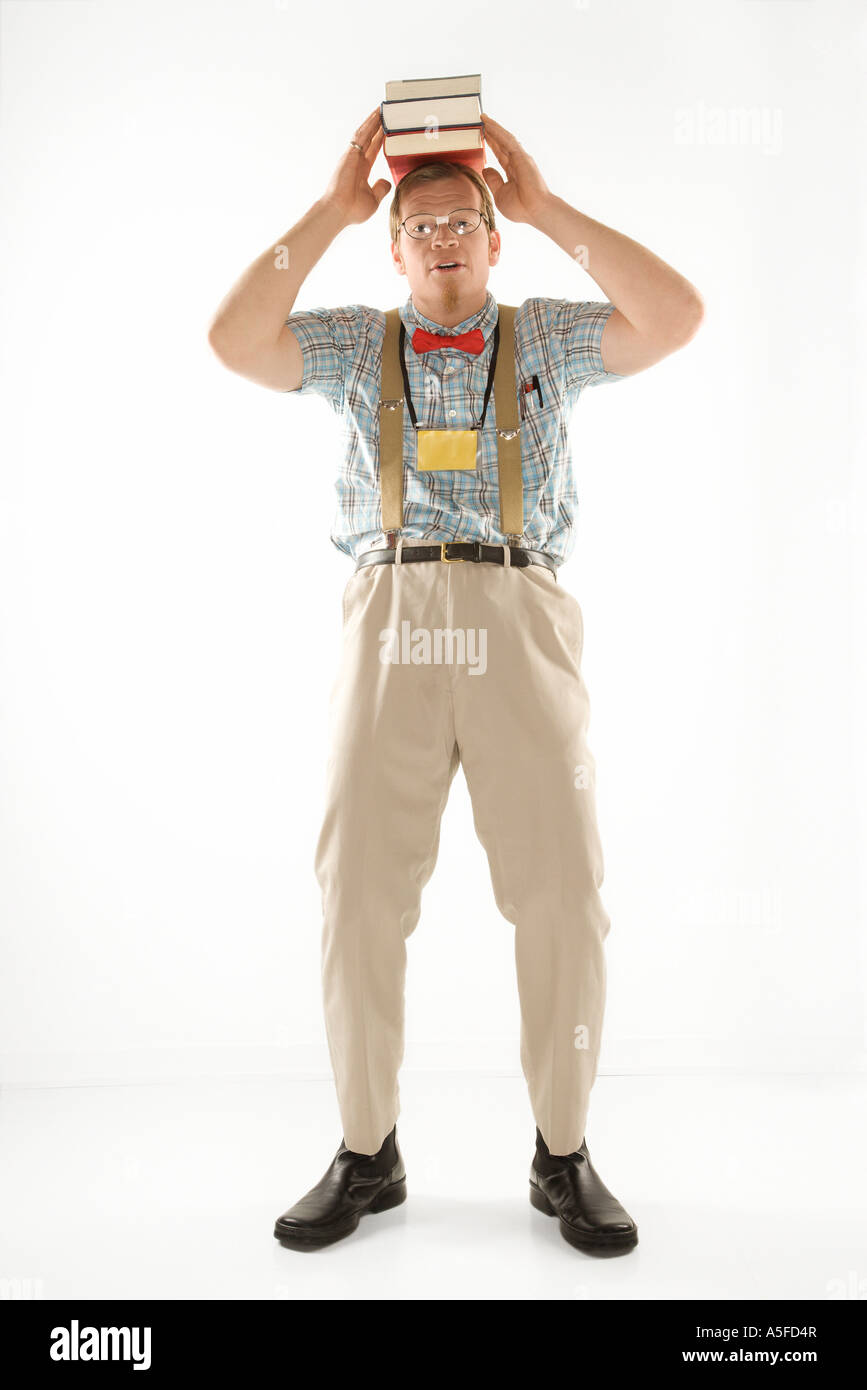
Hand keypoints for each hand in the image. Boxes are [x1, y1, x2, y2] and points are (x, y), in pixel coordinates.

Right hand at [321, 107, 391, 224]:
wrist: (340, 211)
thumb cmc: (353, 209)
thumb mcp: (373, 199)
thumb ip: (381, 188)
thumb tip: (387, 180)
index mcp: (361, 170)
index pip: (373, 148)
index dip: (380, 137)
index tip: (388, 128)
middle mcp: (356, 160)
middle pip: (369, 137)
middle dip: (378, 124)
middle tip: (387, 111)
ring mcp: (352, 155)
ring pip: (365, 132)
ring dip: (374, 119)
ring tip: (384, 107)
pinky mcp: (350, 153)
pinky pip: (361, 134)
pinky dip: (369, 124)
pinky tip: (377, 114)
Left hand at [480, 113, 551, 224]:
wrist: (535, 210)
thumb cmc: (521, 208)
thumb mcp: (500, 194)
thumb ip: (493, 181)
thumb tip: (486, 169)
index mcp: (513, 172)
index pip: (500, 154)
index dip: (492, 144)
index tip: (483, 136)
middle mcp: (517, 162)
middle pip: (502, 143)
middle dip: (492, 133)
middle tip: (481, 121)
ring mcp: (520, 158)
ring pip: (504, 138)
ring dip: (493, 127)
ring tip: (483, 118)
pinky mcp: (521, 155)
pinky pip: (506, 139)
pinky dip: (497, 130)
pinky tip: (488, 123)